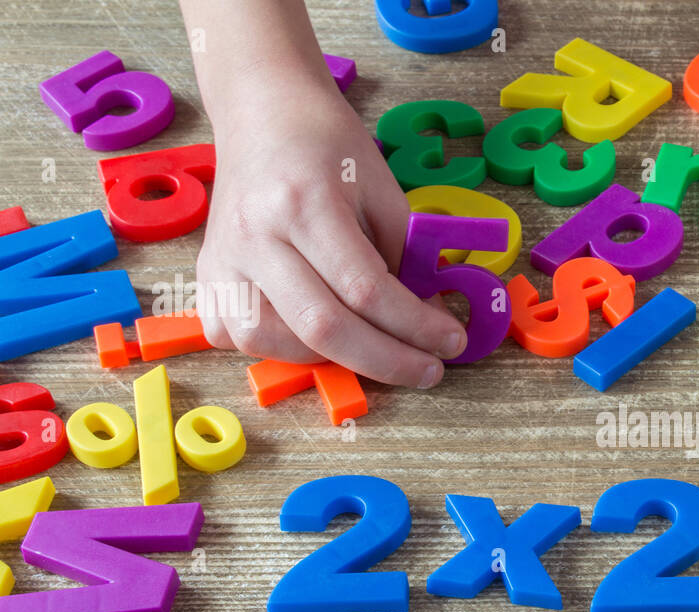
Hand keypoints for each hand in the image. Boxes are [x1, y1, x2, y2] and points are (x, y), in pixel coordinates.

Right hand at [196, 79, 465, 386]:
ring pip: (274, 343)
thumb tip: (430, 324)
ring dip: (333, 359)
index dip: (415, 326)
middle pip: (323, 326)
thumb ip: (406, 261)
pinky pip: (240, 337)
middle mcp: (254, 235)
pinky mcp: (206, 276)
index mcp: (303, 202)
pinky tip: (319, 340)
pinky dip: (283, 350)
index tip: (452, 341)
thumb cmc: (329, 148)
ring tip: (374, 349)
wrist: (264, 112)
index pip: (365, 289)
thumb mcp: (383, 192)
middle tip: (429, 371)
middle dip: (386, 360)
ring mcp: (221, 259)